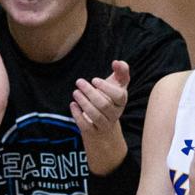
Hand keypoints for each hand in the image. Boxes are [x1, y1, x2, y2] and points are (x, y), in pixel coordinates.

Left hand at [71, 60, 129, 175]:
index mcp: (122, 102)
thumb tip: (117, 62)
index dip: (106, 88)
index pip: (119, 96)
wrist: (105, 126)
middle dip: (90, 93)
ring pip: (95, 115)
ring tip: (75, 92)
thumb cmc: (110, 99)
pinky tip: (72, 104)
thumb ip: (121, 72)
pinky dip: (77, 115)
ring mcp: (104, 125)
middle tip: (79, 82)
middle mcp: (115, 114)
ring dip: (84, 103)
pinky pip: (85, 126)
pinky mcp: (93, 133)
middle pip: (104, 105)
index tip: (94, 80)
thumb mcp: (117, 86)